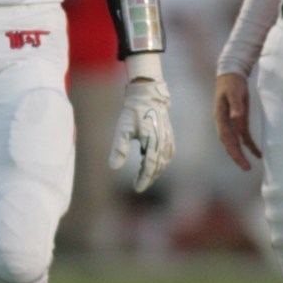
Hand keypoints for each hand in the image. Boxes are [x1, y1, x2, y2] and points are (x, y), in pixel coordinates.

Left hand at [108, 73, 173, 192]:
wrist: (147, 94)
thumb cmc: (133, 111)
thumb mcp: (123, 129)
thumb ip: (119, 148)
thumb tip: (114, 167)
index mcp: (153, 140)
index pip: (150, 166)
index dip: (144, 179)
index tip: (137, 188)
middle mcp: (163, 141)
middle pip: (158, 166)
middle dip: (149, 177)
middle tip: (139, 185)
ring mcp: (168, 138)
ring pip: (164, 161)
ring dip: (156, 171)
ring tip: (144, 178)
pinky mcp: (169, 135)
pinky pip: (168, 154)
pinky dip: (162, 162)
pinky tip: (154, 164)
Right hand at [214, 71, 260, 170]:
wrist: (232, 76)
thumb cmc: (231, 83)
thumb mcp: (234, 92)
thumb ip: (235, 105)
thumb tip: (236, 117)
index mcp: (221, 117)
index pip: (225, 137)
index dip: (231, 148)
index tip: (238, 158)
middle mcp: (225, 123)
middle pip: (230, 143)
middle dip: (236, 156)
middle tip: (245, 168)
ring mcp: (232, 123)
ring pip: (236, 143)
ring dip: (241, 154)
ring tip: (248, 167)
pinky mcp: (240, 122)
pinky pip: (245, 137)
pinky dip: (250, 146)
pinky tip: (258, 154)